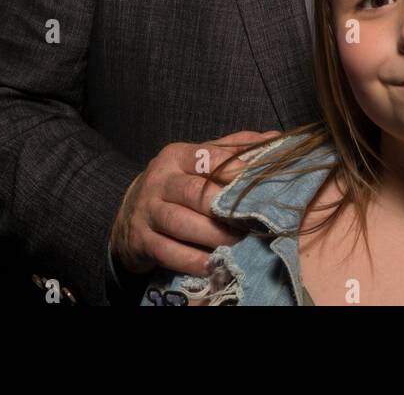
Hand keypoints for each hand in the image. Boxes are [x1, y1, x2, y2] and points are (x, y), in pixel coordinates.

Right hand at [108, 129, 280, 277]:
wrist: (129, 214)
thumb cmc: (177, 184)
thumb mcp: (198, 160)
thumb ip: (233, 149)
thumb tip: (274, 138)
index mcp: (177, 155)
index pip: (207, 158)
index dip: (235, 170)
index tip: (260, 182)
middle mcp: (160, 181)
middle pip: (195, 192)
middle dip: (225, 208)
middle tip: (254, 220)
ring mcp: (147, 211)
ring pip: (182, 223)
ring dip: (213, 236)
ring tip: (240, 243)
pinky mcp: (141, 240)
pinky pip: (169, 252)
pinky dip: (193, 261)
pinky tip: (214, 265)